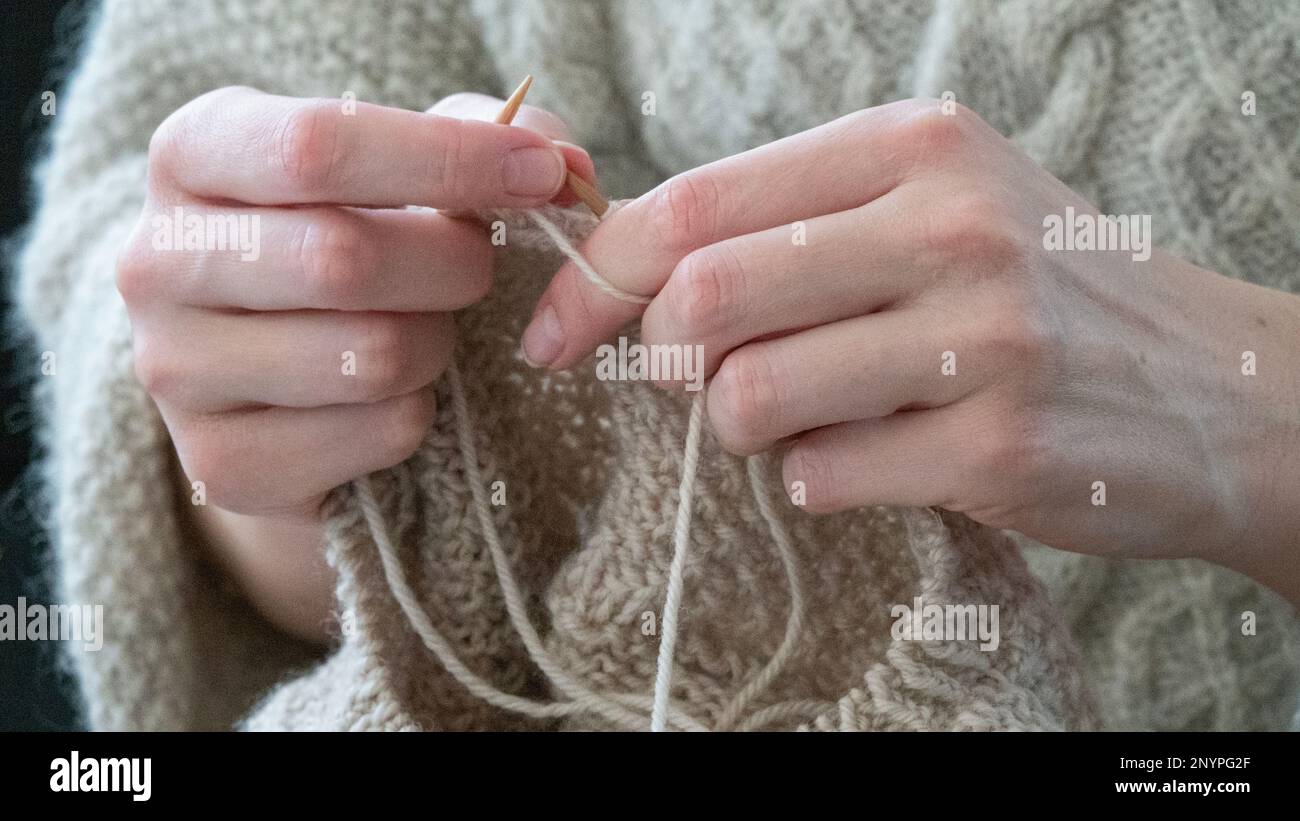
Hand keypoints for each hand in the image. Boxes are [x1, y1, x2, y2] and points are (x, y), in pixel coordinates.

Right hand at [117, 86, 592, 639]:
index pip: (316, 147)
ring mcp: (177, 373)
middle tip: (477, 268)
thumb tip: (566, 167)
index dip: (448, 159)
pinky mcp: (223, 466)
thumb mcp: (407, 167)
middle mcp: (156, 262)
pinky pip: (381, 432)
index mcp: (193, 157)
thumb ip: (485, 139)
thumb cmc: (358, 240)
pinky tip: (395, 393)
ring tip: (425, 328)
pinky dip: (421, 411)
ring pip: (371, 355)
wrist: (287, 376)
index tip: (538, 174)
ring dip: (438, 342)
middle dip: (453, 263)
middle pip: (343, 258)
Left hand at [522, 99, 1299, 601]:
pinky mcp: (997, 446)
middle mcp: (948, 222)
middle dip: (662, 360)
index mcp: (910, 144)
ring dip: (740, 428)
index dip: (593, 276)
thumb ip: (789, 223)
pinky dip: (816, 481)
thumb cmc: (1038, 289)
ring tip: (804, 420)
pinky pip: (820, 478)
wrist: (1214, 386)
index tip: (553, 332)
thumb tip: (627, 279)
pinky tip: (880, 459)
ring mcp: (981, 336)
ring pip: (748, 397)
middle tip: (693, 381)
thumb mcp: (930, 205)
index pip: (693, 204)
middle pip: (702, 298)